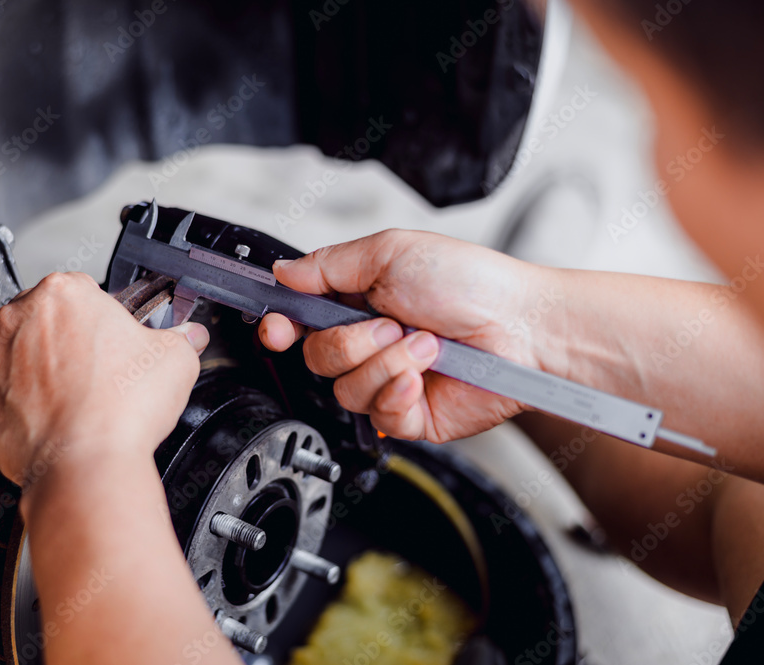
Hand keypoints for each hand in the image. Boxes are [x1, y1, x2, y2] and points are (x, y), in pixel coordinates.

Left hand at [0, 272, 208, 483]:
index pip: (78, 288)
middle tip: (72, 357)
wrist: (87, 464)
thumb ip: (181, 339)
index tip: (104, 334)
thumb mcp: (174, 363)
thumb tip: (190, 336)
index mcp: (67, 295)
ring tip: (17, 356)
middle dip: (46, 326)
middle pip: (28, 304)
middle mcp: (21, 315)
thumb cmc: (121, 413)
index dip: (94, 313)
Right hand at [258, 230, 561, 441]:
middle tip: (391, 324)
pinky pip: (378, 416)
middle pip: (316, 358)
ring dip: (385, 363)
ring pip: (345, 389)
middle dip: (350, 342)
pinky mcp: (409, 415)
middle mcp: (369, 343)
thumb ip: (328, 264)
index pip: (299, 320)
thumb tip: (285, 271)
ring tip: (426, 345)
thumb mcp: (391, 251)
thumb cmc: (472, 283)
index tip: (279, 327)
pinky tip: (425, 375)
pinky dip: (399, 391)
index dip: (282, 326)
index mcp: (359, 300)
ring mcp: (388, 381)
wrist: (523, 327)